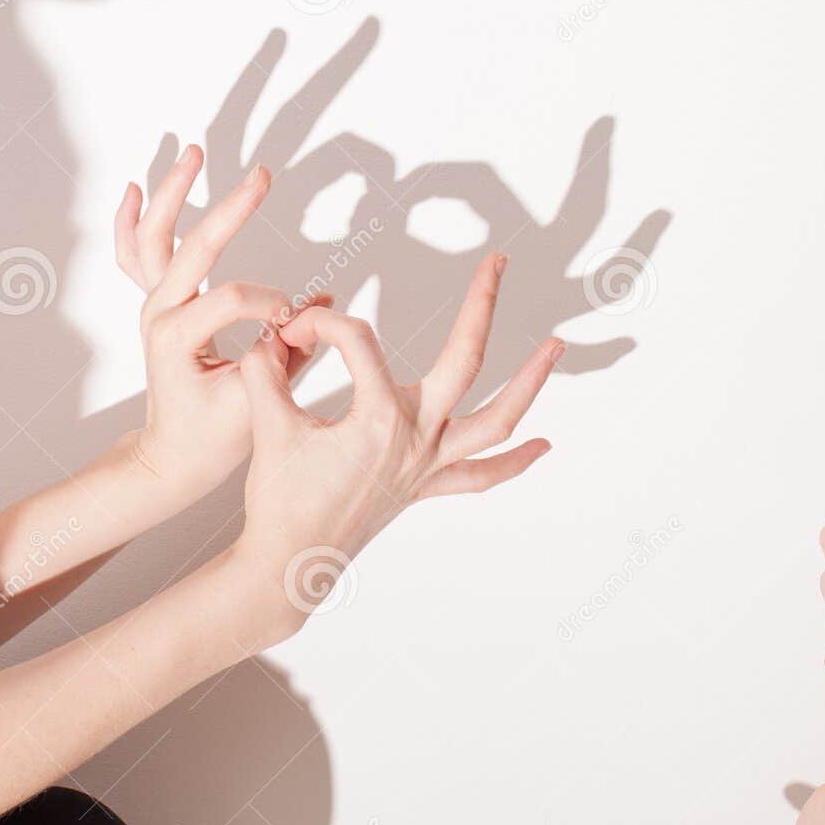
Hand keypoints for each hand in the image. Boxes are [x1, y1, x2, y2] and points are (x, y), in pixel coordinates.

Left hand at [114, 144, 330, 502]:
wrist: (172, 457)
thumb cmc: (212, 438)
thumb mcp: (255, 403)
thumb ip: (287, 352)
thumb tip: (320, 305)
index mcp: (176, 339)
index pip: (232, 299)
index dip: (272, 305)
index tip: (296, 323)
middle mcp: (158, 315)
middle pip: (190, 247)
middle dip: (229, 209)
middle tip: (263, 175)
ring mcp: (153, 306)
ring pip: (153, 238)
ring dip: (170, 193)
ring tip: (192, 153)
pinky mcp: (158, 305)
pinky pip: (135, 254)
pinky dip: (132, 221)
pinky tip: (135, 189)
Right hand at [234, 251, 562, 614]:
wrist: (290, 562)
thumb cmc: (279, 499)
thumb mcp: (267, 425)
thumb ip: (266, 369)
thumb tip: (272, 329)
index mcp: (378, 418)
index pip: (357, 342)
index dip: (320, 325)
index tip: (290, 332)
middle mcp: (416, 438)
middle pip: (464, 360)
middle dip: (482, 305)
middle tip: (497, 262)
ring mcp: (428, 465)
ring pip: (497, 421)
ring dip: (530, 383)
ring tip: (558, 346)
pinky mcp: (425, 487)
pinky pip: (482, 475)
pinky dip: (515, 461)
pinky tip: (545, 445)